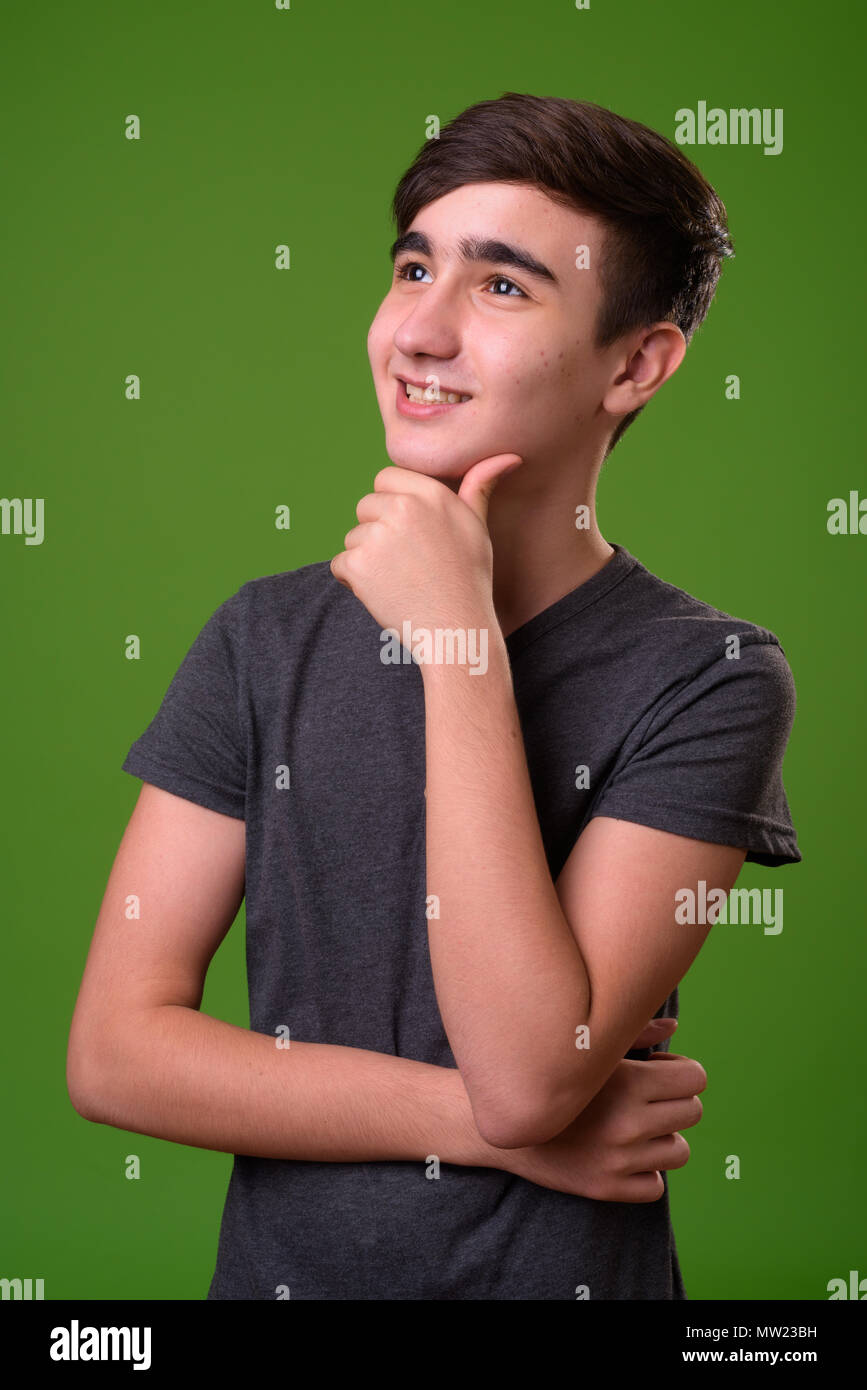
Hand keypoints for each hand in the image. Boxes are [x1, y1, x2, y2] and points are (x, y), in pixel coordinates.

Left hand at [329, 456, 521, 637]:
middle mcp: (402, 508)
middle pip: (365, 507)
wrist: (455, 629)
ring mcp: (378, 536)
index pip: (385, 478)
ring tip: (400, 580)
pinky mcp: (358, 565)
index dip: (392, 505)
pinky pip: (341, 565)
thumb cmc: (469, 578)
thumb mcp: (477, 527)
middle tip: (408, 562)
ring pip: (353, 538)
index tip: (409, 533)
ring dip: (367, 559)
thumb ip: (479, 487)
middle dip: (377, 531)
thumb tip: (509, 457)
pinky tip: (384, 593)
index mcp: (430, 494)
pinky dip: (354, 582)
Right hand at [496, 1018, 706, 1201]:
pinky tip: (621, 1155)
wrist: (501, 1123)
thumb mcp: (591, 1050)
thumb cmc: (550, 1076)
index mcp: (626, 1082)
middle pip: (692, 1112)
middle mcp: (627, 1122)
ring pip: (680, 1151)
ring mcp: (618, 1160)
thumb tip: (674, 1025)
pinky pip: (656, 1186)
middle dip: (674, 1102)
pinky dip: (644, 1172)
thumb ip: (636, 1034)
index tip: (659, 1071)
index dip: (681, 1072)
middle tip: (646, 1097)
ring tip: (633, 1126)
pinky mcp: (607, 1189)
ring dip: (662, 1138)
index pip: (695, 1079)